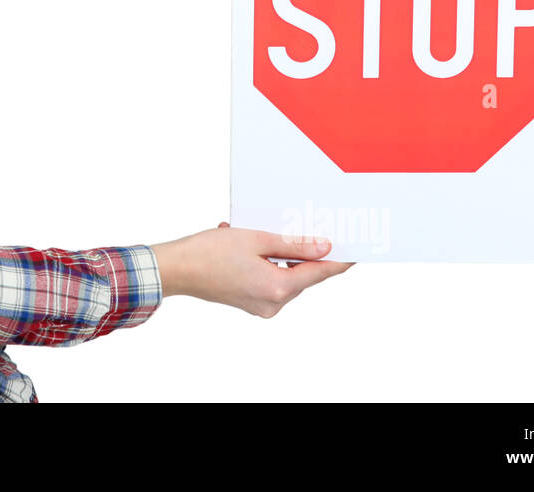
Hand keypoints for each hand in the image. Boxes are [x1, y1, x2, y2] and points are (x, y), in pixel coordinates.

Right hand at [150, 221, 353, 317]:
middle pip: (302, 274)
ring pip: (284, 276)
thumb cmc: (210, 252)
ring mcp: (261, 306)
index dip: (340, 259)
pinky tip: (247, 244)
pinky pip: (268, 279)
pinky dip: (264, 261)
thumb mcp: (257, 239)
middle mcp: (273, 303)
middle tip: (305, 227)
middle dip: (302, 250)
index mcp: (278, 288)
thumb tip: (324, 247)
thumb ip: (294, 245)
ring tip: (258, 231)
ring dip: (278, 253)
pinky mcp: (249, 303)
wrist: (176, 269)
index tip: (357, 250)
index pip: (320, 272)